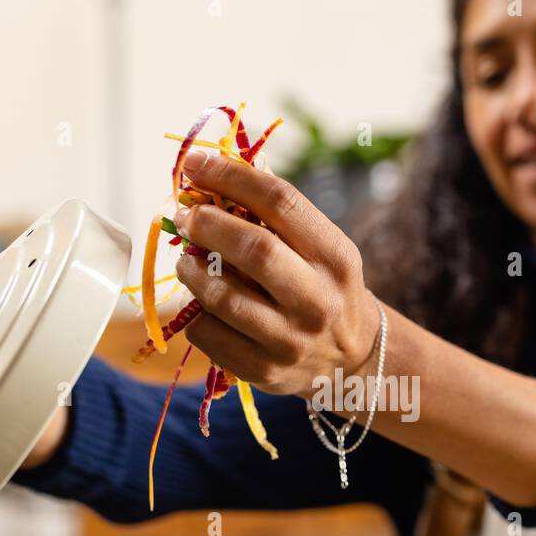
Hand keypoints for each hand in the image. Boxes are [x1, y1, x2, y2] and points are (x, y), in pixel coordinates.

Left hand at [170, 147, 379, 396]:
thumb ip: (276, 219)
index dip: (230, 176)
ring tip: (186, 261)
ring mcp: (291, 341)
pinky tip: (202, 302)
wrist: (351, 360)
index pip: (281, 201)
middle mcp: (318, 301)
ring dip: (191, 270)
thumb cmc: (324, 289)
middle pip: (253, 248)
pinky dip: (194, 312)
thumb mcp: (321, 250)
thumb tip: (208, 178)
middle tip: (185, 217)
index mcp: (335, 258)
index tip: (194, 164)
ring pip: (222, 297)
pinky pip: (208, 334)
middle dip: (207, 224)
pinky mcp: (263, 371)